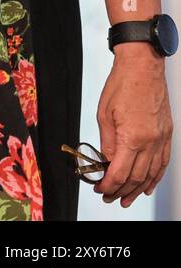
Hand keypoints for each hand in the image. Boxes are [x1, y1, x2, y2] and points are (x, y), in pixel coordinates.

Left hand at [94, 43, 171, 207]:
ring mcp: (162, 139)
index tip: (100, 189)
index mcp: (132, 137)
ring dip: (139, 189)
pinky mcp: (167, 134)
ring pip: (152, 173)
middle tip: (110, 197)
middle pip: (137, 177)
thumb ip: (107, 142)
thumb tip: (106, 161)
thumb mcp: (104, 115)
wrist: (142, 68)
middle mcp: (151, 142)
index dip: (109, 185)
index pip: (120, 172)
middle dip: (122, 191)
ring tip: (128, 199)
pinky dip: (155, 177)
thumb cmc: (122, 86)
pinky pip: (163, 162)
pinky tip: (148, 185)